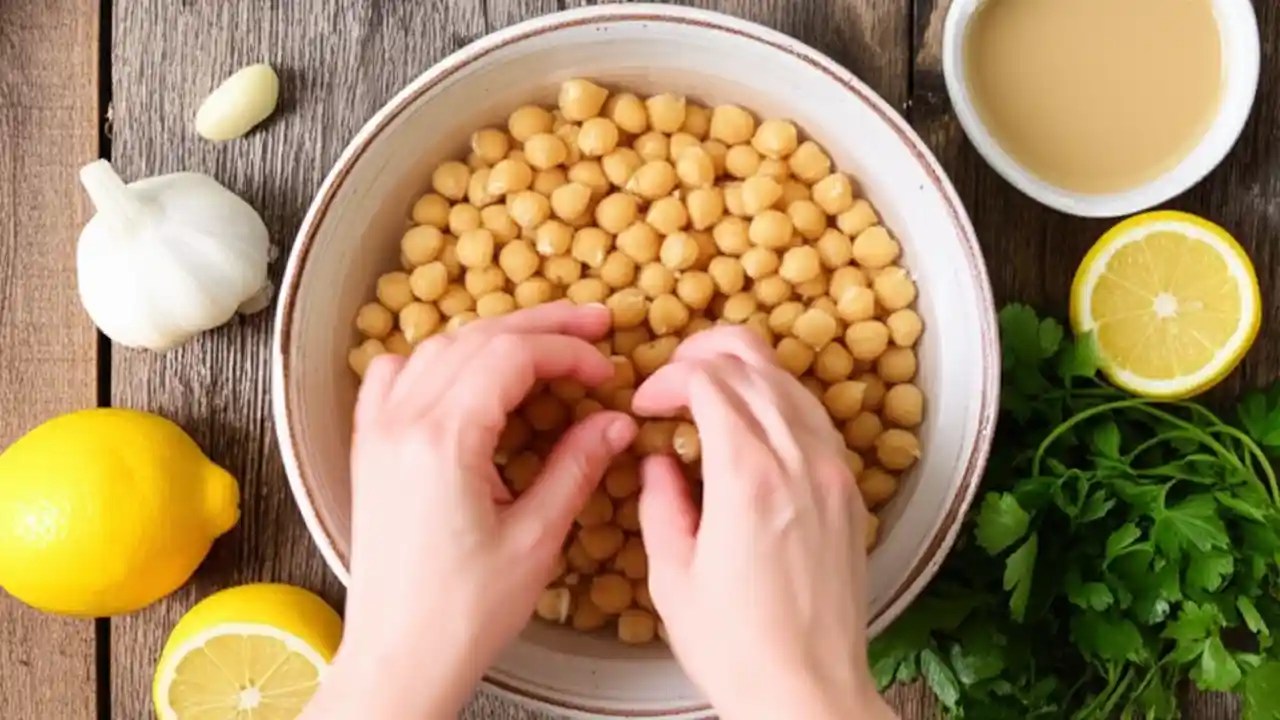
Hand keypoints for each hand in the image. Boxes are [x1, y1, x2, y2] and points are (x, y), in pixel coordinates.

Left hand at [305, 302, 636, 718]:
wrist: (399, 657)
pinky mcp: (369, 452)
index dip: (568, 352)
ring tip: (541, 345)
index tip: (605, 371)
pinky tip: (461, 372)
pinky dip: (434, 360)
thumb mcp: (537, 538)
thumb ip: (576, 467)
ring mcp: (378, 434)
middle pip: (476, 338)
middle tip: (592, 324)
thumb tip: (613, 423)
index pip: (512, 355)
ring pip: (437, 349)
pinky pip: (393, 378)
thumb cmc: (462, 614)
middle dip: (541, 326)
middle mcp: (402, 423)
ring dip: (493, 338)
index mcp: (444, 439)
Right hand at [634, 327, 893, 719]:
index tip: (646, 403)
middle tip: (672, 374)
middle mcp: (799, 461)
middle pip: (755, 364)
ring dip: (747, 370)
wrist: (809, 693)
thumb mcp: (671, 576)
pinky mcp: (850, 494)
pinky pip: (818, 420)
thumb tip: (658, 462)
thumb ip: (661, 503)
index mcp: (748, 476)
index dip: (668, 378)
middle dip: (705, 354)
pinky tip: (758, 420)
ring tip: (711, 385)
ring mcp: (833, 474)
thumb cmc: (736, 648)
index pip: (708, 381)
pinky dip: (782, 401)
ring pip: (792, 383)